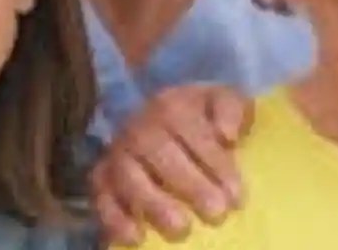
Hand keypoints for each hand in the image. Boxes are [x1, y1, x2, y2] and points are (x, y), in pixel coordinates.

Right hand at [91, 84, 252, 246]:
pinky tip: (136, 238)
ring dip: (154, 205)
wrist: (163, 117)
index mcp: (172, 106)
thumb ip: (231, 109)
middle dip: (190, 186)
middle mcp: (139, 128)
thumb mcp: (223, 101)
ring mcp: (117, 153)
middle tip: (216, 214)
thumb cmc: (201, 116)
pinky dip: (115, 219)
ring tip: (181, 229)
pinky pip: (101, 197)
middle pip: (159, 153)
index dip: (216, 163)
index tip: (236, 195)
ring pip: (129, 177)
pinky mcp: (101, 178)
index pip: (194, 133)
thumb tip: (227, 135)